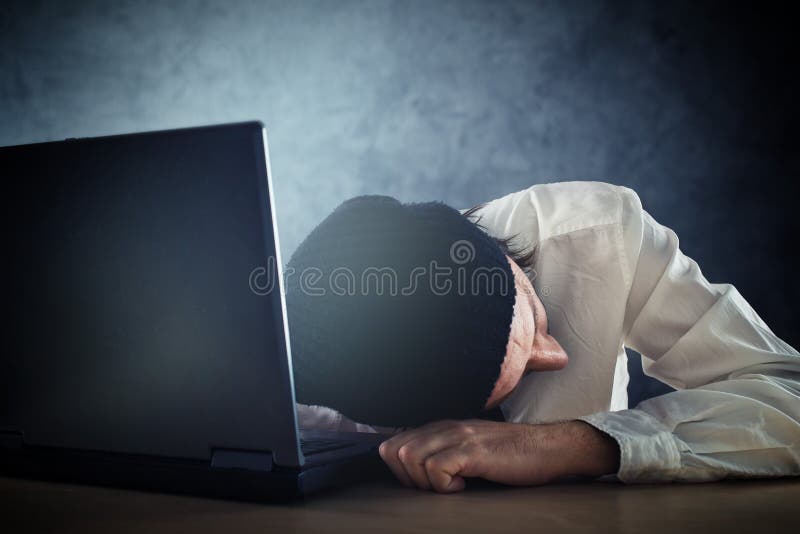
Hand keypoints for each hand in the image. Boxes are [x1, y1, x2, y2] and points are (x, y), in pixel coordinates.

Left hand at [378, 419, 619, 492]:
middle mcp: (445, 427)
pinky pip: (436, 468)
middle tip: (435, 488)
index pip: (393, 443)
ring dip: (424, 482)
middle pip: (395, 451)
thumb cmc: (511, 456)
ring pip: (410, 457)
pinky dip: (443, 486)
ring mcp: (458, 437)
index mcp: (442, 427)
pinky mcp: (472, 451)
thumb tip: (416, 474)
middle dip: (407, 478)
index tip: (425, 484)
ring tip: (450, 487)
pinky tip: (464, 487)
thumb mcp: (470, 450)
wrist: (548, 449)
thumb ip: (444, 453)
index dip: (400, 470)